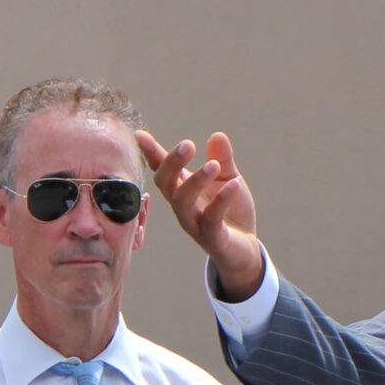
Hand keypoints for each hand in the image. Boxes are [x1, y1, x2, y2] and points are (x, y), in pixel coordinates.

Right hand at [137, 129, 263, 298]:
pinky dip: (222, 200)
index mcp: (183, 189)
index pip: (162, 169)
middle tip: (188, 144)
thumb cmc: (231, 212)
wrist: (245, 249)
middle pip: (165, 184)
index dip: (151, 153)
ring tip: (213, 164)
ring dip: (196, 181)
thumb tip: (217, 135)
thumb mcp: (228, 179)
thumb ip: (222, 159)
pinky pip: (212, 219)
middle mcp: (182, 206)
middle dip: (172, 163)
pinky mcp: (211, 238)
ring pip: (183, 202)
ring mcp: (194, 223)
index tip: (139, 135)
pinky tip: (235, 183)